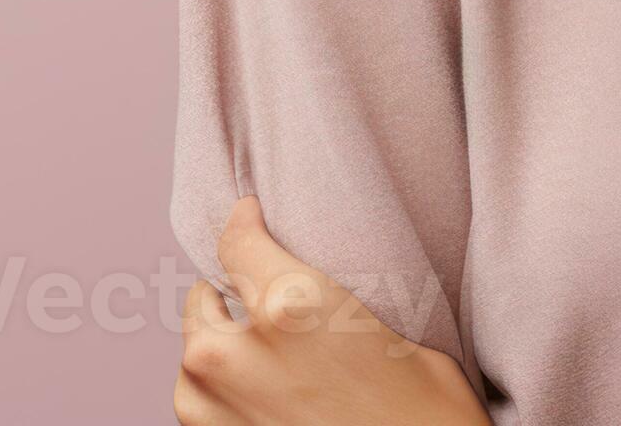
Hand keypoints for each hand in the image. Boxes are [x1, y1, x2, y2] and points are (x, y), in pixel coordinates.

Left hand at [173, 196, 487, 424]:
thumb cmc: (427, 423)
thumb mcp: (397, 339)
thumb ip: (331, 305)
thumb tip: (308, 292)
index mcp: (291, 305)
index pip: (236, 239)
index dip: (242, 223)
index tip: (246, 215)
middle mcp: (236, 350)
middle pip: (202, 295)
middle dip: (230, 296)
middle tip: (263, 307)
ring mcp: (210, 403)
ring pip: (193, 351)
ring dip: (221, 347)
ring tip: (264, 361)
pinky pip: (196, 399)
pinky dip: (218, 392)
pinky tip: (259, 397)